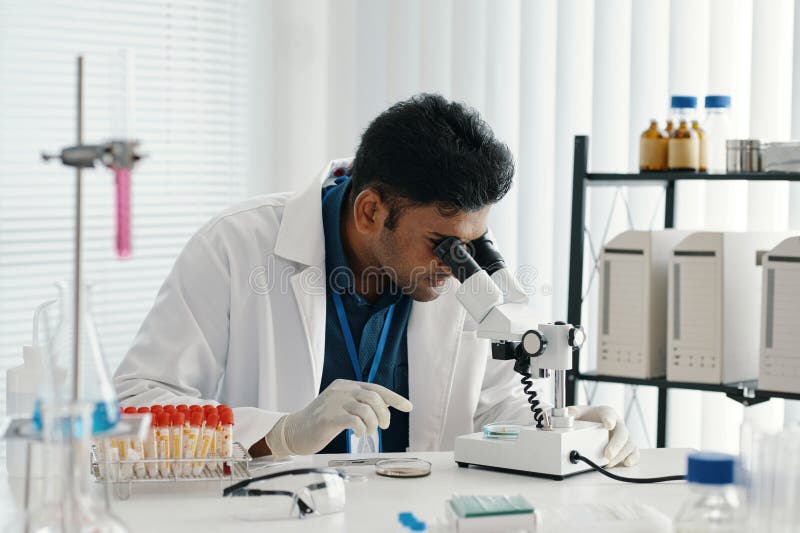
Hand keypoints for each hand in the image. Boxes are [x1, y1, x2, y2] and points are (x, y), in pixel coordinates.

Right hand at [265, 379, 412, 456]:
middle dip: (384, 413)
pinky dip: (362, 429)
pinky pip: (354, 421)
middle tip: (384, 426)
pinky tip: (359, 435)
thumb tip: (385, 406)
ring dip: (373, 423)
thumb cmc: (321, 421)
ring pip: (366, 408)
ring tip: (369, 432)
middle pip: (373, 396)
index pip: (375, 388)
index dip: (394, 398)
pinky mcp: (328, 417)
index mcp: (345, 385)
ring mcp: (334, 403)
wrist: (295, 431)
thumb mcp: (342, 406)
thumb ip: (360, 403)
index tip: (408, 407)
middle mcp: (341, 390)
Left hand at [567, 405, 638, 466]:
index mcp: (606, 413)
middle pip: (622, 432)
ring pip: (629, 444)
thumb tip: (569, 412)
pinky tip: (627, 463)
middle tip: (607, 454)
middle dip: (616, 444)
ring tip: (610, 463)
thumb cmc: (589, 418)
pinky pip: (634, 451)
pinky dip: (633, 458)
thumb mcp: (580, 413)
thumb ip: (574, 412)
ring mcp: (624, 436)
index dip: (609, 419)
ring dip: (621, 455)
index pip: (609, 414)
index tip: (608, 424)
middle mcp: (618, 423)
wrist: (595, 424)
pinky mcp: (627, 446)